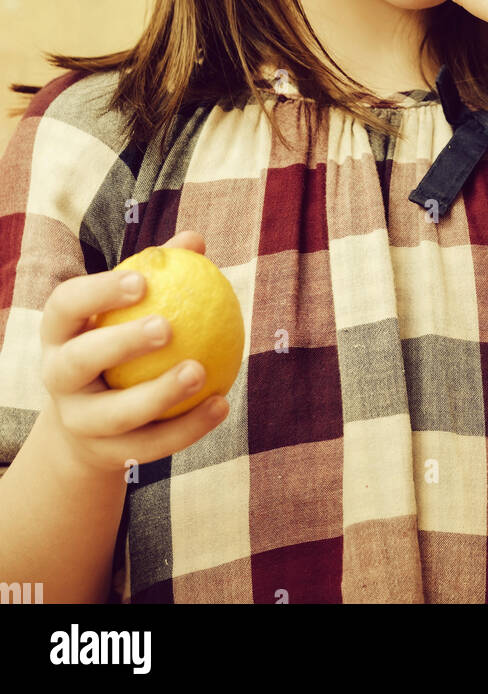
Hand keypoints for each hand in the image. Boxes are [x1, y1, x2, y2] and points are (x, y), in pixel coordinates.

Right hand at [40, 231, 228, 475]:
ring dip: (160, 393)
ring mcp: (78, 421)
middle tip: (167, 327)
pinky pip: (148, 444)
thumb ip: (159, 273)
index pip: (66, 305)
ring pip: (115, 414)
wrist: (90, 423)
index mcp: (59, 333)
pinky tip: (222, 404)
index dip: (99, 292)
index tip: (143, 280)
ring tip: (201, 371)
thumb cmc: (117, 341)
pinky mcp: (105, 455)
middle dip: (120, 343)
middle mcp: (57, 377)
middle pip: (79, 361)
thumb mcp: (127, 309)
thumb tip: (195, 240)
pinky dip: (187, 427)